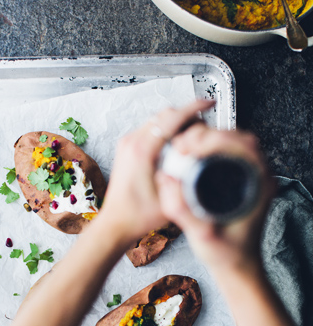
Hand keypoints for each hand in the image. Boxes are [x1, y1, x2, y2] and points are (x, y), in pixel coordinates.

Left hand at [97, 99, 215, 242]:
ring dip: (177, 122)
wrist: (116, 223)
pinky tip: (179, 145)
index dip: (195, 108)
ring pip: (157, 120)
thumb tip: (206, 157)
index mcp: (142, 151)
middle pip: (165, 114)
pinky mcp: (127, 149)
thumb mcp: (172, 197)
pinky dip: (167, 130)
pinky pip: (150, 129)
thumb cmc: (139, 215)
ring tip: (194, 137)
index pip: (172, 118)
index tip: (210, 103)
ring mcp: (127, 144)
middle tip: (206, 129)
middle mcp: (132, 143)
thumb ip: (189, 177)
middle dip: (188, 116)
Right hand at [155, 123, 272, 275]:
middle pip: (236, 138)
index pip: (241, 145)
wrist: (236, 265)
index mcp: (257, 185)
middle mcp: (258, 176)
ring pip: (230, 143)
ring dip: (204, 141)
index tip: (187, 146)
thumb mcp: (202, 235)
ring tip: (182, 150)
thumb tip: (166, 179)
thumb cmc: (226, 253)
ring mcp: (248, 177)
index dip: (212, 139)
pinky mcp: (238, 181)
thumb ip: (182, 210)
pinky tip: (188, 158)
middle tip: (180, 145)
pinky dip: (205, 150)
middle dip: (205, 135)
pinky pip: (224, 154)